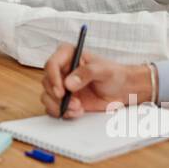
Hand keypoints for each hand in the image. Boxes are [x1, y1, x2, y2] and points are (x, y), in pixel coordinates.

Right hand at [39, 44, 153, 118]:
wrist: (122, 90)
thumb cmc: (114, 75)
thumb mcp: (104, 70)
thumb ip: (86, 73)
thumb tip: (69, 83)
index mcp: (68, 55)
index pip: (51, 64)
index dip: (53, 78)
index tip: (62, 91)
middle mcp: (61, 69)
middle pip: (46, 82)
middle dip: (58, 96)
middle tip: (75, 103)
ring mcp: (61, 85)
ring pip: (47, 96)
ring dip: (60, 106)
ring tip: (78, 108)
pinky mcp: (63, 99)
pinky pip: (53, 107)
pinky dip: (63, 112)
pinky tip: (77, 112)